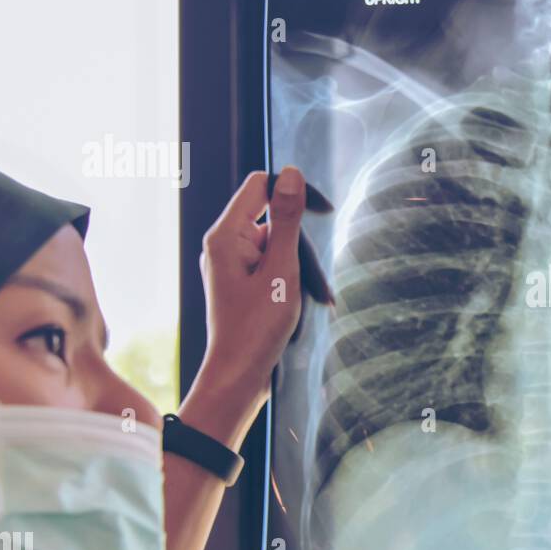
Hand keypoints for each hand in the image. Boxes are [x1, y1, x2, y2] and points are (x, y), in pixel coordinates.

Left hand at [196, 167, 305, 412]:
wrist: (238, 376)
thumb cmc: (257, 327)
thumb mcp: (281, 269)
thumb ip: (286, 219)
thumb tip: (292, 173)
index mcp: (226, 235)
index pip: (261, 185)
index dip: (295, 192)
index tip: (326, 214)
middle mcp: (224, 244)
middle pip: (272, 217)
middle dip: (300, 243)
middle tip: (315, 279)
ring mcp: (231, 263)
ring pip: (276, 244)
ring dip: (300, 265)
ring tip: (314, 298)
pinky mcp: (241, 281)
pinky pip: (271, 264)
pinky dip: (291, 278)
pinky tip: (304, 302)